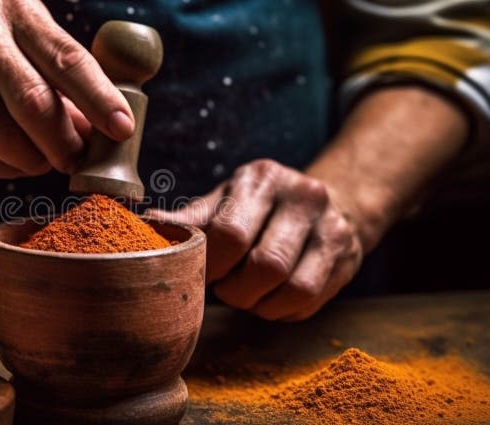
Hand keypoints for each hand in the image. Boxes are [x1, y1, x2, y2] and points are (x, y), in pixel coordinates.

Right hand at [0, 0, 133, 177]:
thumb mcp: (25, 21)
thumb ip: (61, 69)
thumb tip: (95, 128)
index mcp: (18, 12)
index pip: (68, 59)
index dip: (99, 99)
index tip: (122, 129)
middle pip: (32, 105)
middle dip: (64, 144)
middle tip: (77, 160)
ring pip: (0, 137)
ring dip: (33, 161)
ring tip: (45, 160)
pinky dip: (2, 167)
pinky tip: (15, 161)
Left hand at [148, 159, 362, 320]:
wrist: (327, 203)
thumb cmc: (258, 208)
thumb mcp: (222, 202)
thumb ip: (188, 219)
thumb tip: (141, 225)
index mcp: (260, 179)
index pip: (231, 233)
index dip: (211, 266)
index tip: (200, 274)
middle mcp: (303, 196)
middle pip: (266, 265)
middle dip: (236, 289)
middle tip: (224, 289)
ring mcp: (332, 226)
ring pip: (293, 288)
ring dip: (260, 303)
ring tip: (246, 294)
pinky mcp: (348, 256)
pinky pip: (311, 300)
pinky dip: (283, 310)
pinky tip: (271, 298)